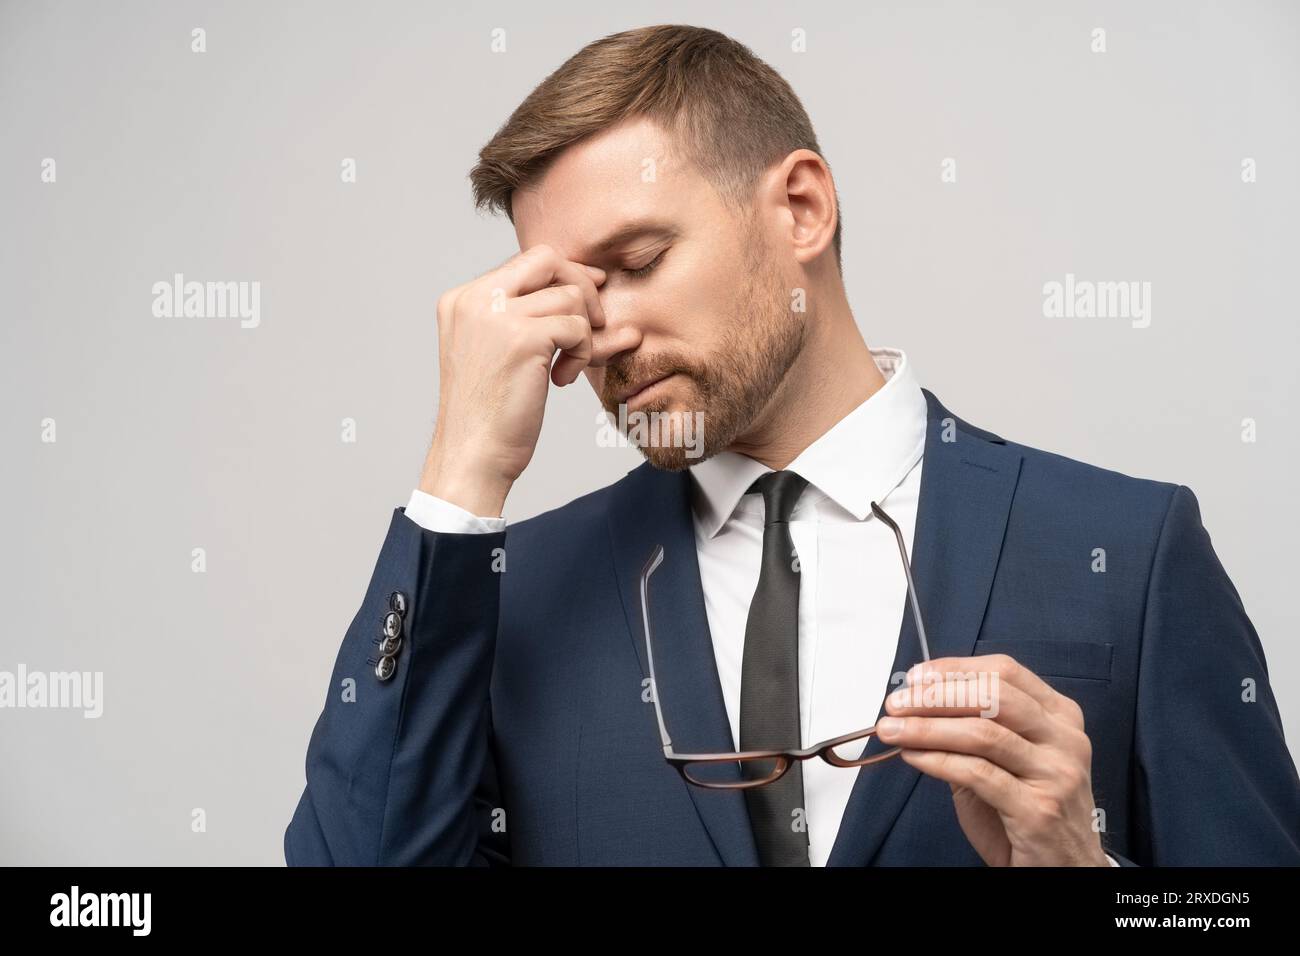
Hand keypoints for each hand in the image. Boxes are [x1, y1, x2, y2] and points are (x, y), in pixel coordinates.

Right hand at [421, 244, 605, 515]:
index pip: (525, 262)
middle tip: (595, 323)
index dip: (564, 275)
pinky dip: (582, 353)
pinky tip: (561, 380)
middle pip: (547, 259)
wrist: (472, 455)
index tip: (588, 297)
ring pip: (569, 296)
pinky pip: (577, 327)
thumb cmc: (490, 414)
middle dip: (582, 286)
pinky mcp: (522, 338)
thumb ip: (523, 316)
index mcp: (462, 299)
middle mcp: (474, 299)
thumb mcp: (496, 351)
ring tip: (565, 367)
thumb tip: (586, 282)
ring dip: (582, 333)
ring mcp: (497, 315)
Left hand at [875, 653, 1109, 866]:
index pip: (1004, 672)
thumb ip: (973, 730)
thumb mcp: (1006, 761)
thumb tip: (917, 705)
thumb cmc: (1030, 812)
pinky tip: (914, 757)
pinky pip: (978, 773)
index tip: (916, 677)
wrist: (1064, 869)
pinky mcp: (1039, 810)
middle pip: (993, 696)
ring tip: (893, 730)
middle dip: (936, 696)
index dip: (954, 669)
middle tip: (897, 704)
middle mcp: (1064, 739)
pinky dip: (937, 760)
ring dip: (927, 728)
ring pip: (983, 733)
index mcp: (1059, 717)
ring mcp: (1056, 773)